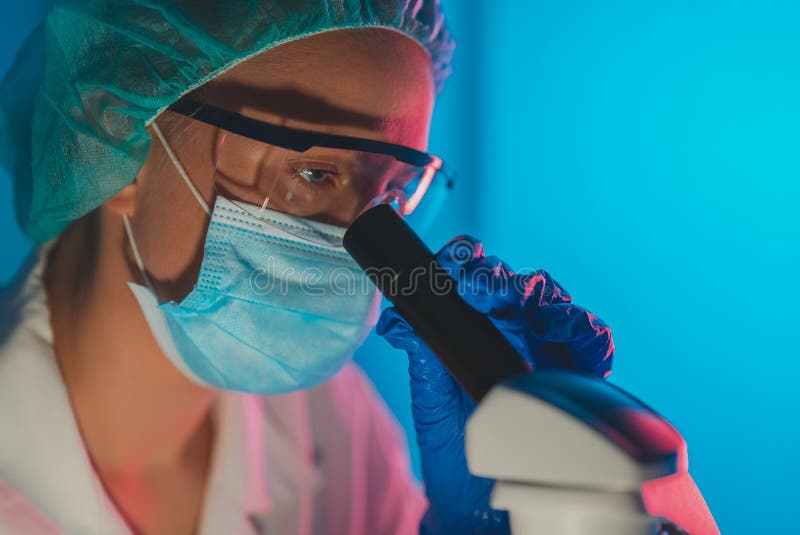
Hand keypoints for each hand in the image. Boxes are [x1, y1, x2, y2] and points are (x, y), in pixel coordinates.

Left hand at [376, 235, 613, 533]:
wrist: (478, 503)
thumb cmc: (453, 447)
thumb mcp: (431, 396)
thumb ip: (423, 353)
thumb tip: (400, 317)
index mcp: (474, 329)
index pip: (475, 278)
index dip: (467, 261)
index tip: (456, 261)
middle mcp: (511, 332)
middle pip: (516, 283)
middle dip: (501, 279)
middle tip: (480, 291)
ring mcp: (546, 349)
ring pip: (553, 303)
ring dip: (543, 299)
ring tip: (531, 313)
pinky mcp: (577, 374)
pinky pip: (592, 340)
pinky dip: (587, 333)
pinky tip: (567, 335)